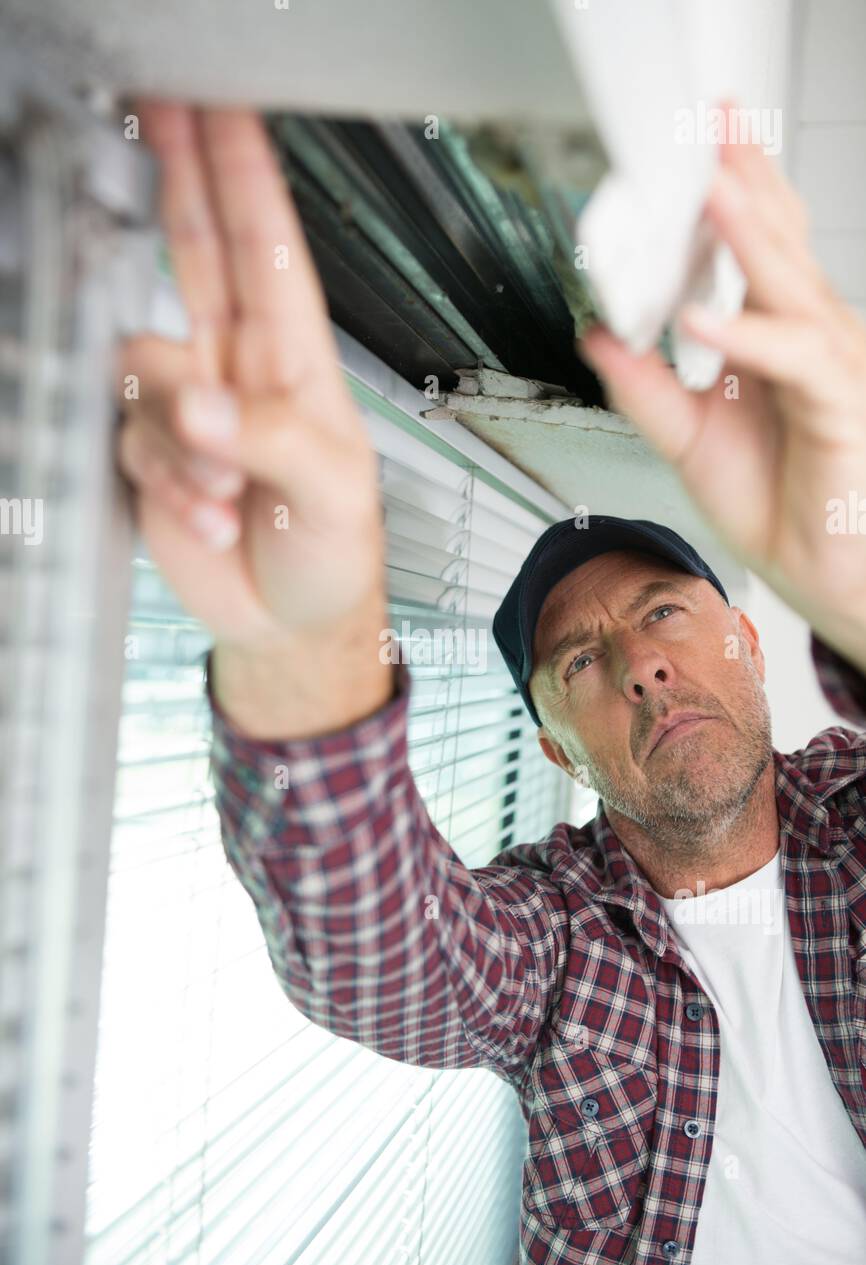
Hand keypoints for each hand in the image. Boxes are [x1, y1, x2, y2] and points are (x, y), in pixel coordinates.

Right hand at [115, 104, 384, 651]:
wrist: (291, 622)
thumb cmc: (334, 553)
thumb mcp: (334, 493)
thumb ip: (274, 439)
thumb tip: (203, 405)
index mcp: (297, 363)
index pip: (268, 254)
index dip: (245, 180)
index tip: (225, 114)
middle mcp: (236, 372)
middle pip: (197, 255)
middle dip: (183, 185)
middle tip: (163, 113)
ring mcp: (189, 413)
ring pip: (146, 376)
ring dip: (186, 443)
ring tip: (231, 497)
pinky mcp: (152, 459)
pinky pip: (132, 443)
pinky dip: (170, 487)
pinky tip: (211, 521)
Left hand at [578, 101, 865, 670]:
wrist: (818, 571)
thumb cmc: (777, 502)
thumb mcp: (688, 437)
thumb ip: (645, 386)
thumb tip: (598, 335)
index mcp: (772, 336)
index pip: (755, 244)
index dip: (732, 187)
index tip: (699, 142)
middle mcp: (807, 337)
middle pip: (781, 240)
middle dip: (747, 177)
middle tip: (715, 124)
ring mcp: (829, 366)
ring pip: (791, 285)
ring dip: (749, 236)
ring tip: (710, 190)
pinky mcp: (839, 406)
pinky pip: (795, 360)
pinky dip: (747, 338)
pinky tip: (703, 319)